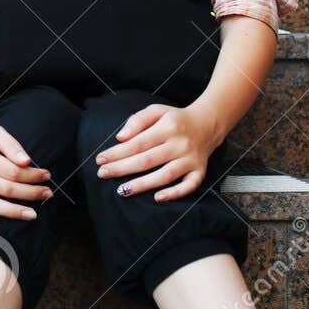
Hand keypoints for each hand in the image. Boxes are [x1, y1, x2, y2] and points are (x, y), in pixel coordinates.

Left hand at [94, 101, 221, 201]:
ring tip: (122, 190)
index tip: (100, 159)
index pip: (138, 143)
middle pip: (147, 160)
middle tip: (102, 174)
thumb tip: (120, 137)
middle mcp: (180, 144)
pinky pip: (189, 185)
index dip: (117, 152)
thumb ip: (138, 120)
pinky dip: (175, 193)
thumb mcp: (157, 110)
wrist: (208, 124)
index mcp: (168, 127)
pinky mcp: (200, 171)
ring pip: (165, 175)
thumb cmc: (175, 119)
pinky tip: (157, 198)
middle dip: (122, 168)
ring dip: (142, 184)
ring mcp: (190, 159)